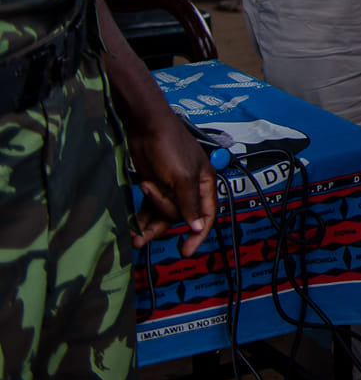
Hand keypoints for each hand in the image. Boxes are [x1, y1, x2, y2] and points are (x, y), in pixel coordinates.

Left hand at [125, 106, 217, 256]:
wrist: (146, 128)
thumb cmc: (171, 148)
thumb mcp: (182, 178)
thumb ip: (189, 204)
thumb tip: (197, 227)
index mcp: (205, 183)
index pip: (206, 214)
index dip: (198, 234)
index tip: (186, 251)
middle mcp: (190, 188)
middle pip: (180, 216)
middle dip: (162, 226)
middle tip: (143, 237)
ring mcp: (171, 187)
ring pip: (164, 214)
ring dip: (150, 226)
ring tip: (135, 238)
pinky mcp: (155, 186)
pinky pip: (151, 208)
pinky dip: (143, 217)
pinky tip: (134, 226)